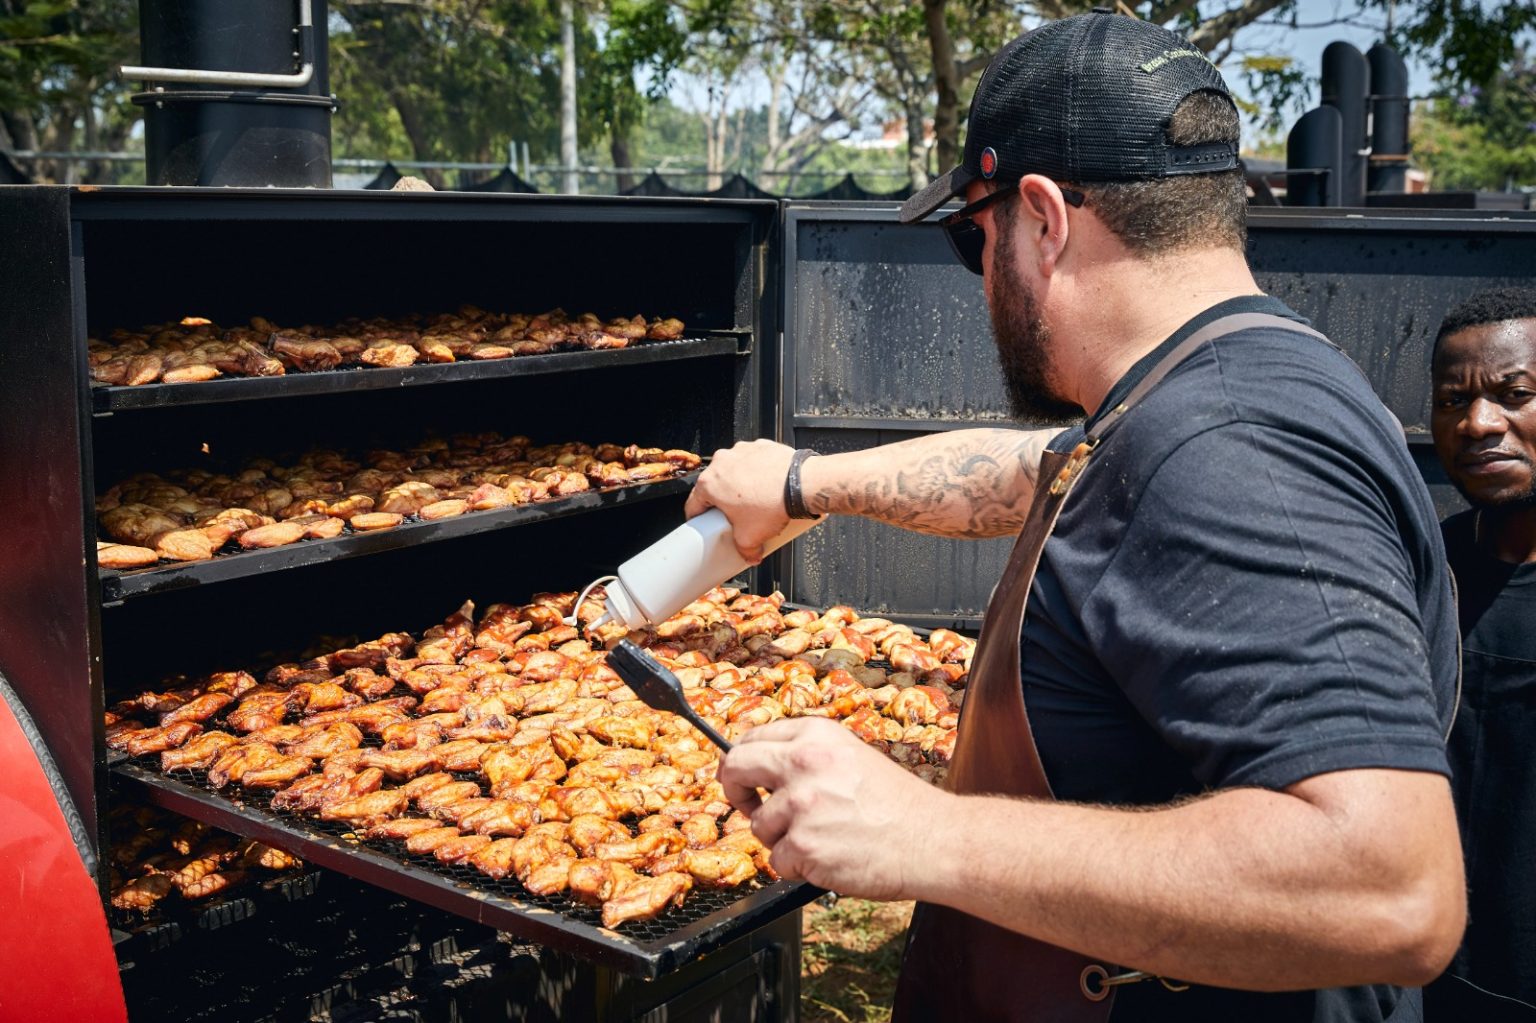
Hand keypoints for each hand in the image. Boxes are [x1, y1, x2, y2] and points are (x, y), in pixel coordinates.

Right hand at [684, 439, 798, 562]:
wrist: (801, 484)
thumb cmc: (772, 504)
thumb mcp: (751, 538)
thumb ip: (744, 551)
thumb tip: (749, 554)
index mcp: (709, 484)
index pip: (693, 504)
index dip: (697, 518)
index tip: (703, 523)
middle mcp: (721, 463)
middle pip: (715, 486)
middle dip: (723, 501)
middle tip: (736, 515)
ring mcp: (741, 451)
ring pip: (734, 471)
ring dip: (740, 484)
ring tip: (756, 500)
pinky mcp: (759, 446)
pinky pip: (753, 461)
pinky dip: (757, 471)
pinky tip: (768, 486)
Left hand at [717, 717, 945, 899]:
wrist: (933, 840)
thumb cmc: (899, 805)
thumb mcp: (851, 757)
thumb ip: (807, 757)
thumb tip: (761, 769)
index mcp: (816, 735)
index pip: (752, 738)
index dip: (743, 762)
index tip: (745, 777)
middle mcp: (803, 762)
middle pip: (735, 767)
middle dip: (734, 789)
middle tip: (748, 804)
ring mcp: (801, 804)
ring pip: (759, 825)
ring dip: (781, 839)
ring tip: (823, 838)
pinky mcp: (803, 845)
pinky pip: (778, 861)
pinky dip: (798, 867)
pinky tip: (830, 858)